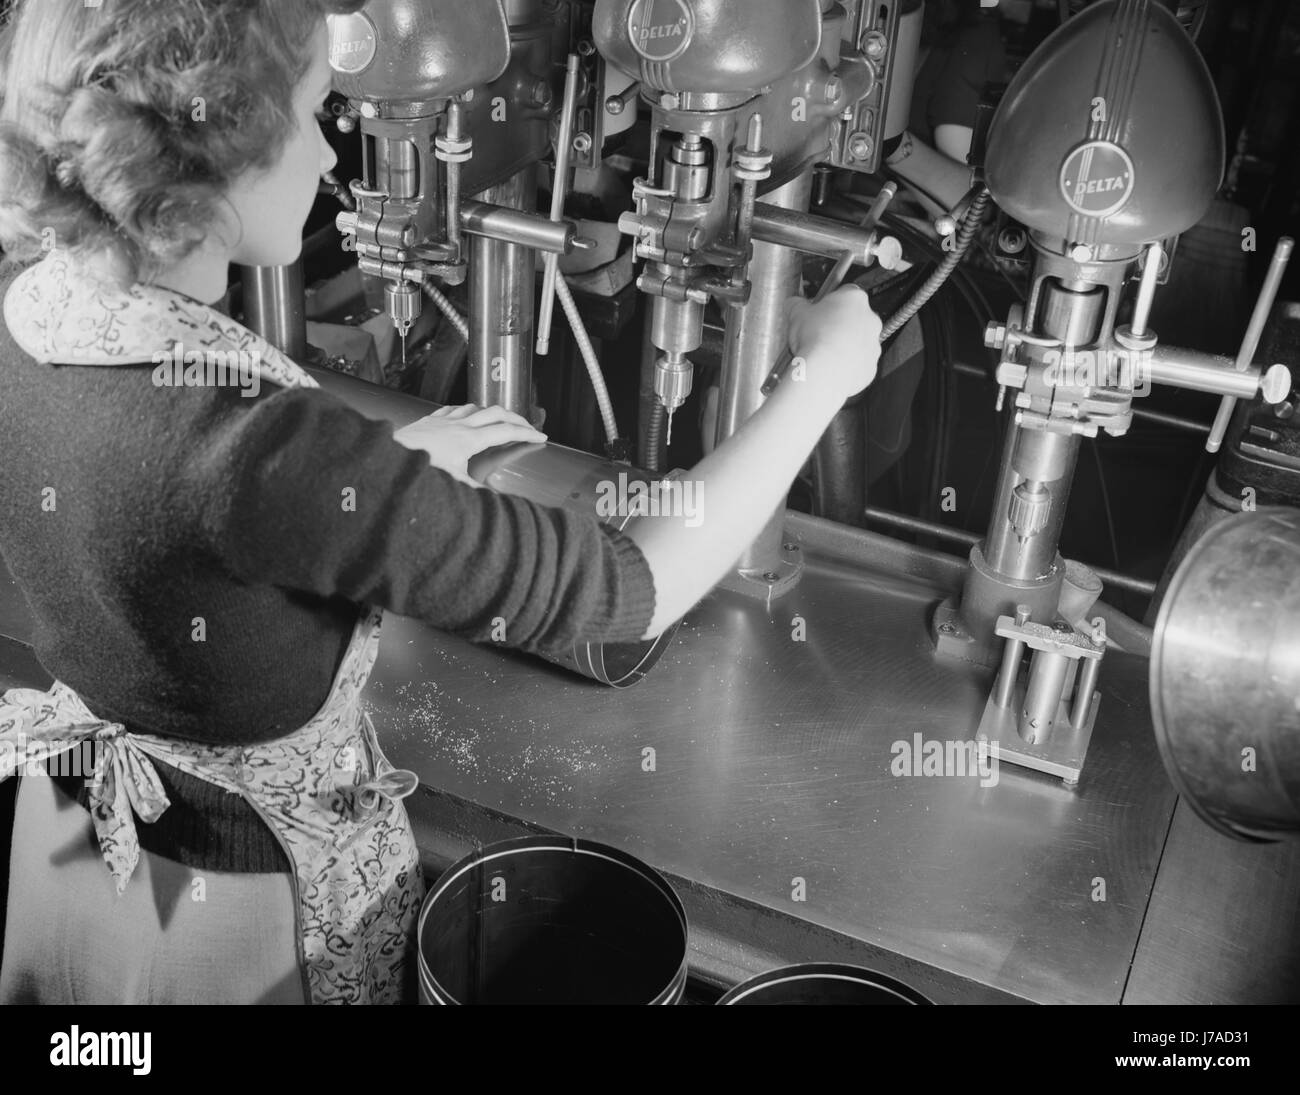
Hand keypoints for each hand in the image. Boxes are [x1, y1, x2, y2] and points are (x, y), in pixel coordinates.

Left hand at [392, 404, 546, 484]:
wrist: (387, 457)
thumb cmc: (417, 469)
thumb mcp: (450, 483)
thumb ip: (475, 491)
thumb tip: (495, 502)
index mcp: (469, 440)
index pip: (506, 432)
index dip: (527, 433)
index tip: (541, 437)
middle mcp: (459, 426)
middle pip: (497, 413)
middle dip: (516, 418)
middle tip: (527, 427)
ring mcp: (444, 419)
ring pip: (476, 407)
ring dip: (491, 412)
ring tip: (499, 421)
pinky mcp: (430, 419)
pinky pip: (453, 408)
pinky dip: (466, 411)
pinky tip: (465, 416)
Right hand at [784, 286, 881, 399]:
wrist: (823, 371)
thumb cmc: (815, 339)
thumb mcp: (797, 313)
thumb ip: (797, 304)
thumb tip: (794, 304)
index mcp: (854, 298)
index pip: (844, 293)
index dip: (829, 303)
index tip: (819, 311)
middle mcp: (870, 319)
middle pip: (854, 318)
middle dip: (838, 325)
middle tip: (819, 333)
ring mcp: (873, 344)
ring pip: (858, 342)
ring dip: (844, 345)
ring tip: (823, 353)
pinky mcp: (871, 365)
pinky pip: (859, 363)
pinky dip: (847, 365)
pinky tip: (831, 367)